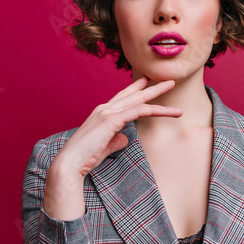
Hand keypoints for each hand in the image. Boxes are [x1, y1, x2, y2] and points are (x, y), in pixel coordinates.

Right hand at [50, 77, 181, 181]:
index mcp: (101, 113)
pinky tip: (168, 111)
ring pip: (138, 101)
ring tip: (172, 86)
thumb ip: (115, 141)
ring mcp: (107, 113)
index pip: (122, 98)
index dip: (136, 89)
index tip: (147, 82)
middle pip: (133, 95)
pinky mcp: (111, 121)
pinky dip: (154, 110)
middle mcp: (104, 109)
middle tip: (167, 80)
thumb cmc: (84, 158)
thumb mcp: (104, 147)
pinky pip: (138, 112)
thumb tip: (125, 138)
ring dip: (157, 94)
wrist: (70, 163)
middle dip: (151, 86)